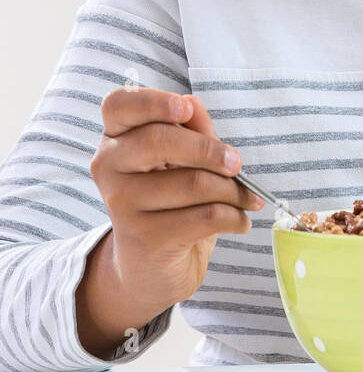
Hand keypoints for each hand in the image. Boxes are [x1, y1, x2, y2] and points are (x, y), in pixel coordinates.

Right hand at [85, 88, 263, 329]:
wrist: (149, 269)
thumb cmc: (170, 202)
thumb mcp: (182, 161)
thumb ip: (190, 129)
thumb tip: (193, 103)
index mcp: (115, 138)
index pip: (118, 104)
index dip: (153, 101)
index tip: (185, 110)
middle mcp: (109, 166)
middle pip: (160, 140)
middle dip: (211, 150)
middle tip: (237, 164)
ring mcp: (121, 204)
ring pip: (193, 182)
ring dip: (233, 191)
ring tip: (245, 199)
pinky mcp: (143, 239)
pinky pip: (205, 216)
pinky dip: (234, 217)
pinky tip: (240, 221)